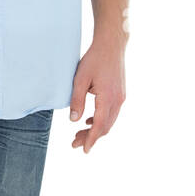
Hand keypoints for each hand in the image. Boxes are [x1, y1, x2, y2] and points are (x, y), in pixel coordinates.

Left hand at [68, 34, 126, 152]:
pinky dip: (101, 120)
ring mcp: (121, 97)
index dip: (91, 139)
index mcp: (108, 98)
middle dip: (90, 137)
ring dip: (95, 130)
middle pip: (105, 127)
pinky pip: (111, 113)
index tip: (84, 150)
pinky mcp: (120, 93)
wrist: (112, 45)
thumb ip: (76, 100)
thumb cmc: (94, 59)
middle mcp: (118, 100)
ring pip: (109, 121)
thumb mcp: (80, 79)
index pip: (100, 126)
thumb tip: (73, 120)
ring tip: (79, 134)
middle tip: (74, 143)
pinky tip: (90, 121)